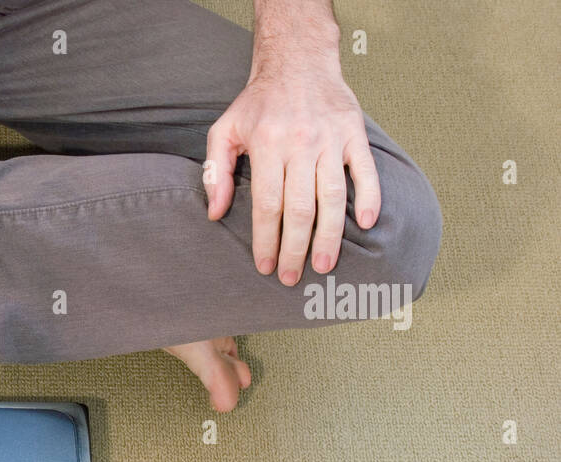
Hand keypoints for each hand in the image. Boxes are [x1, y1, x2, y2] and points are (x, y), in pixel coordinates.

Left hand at [204, 59, 380, 285]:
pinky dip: (370, 197)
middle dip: (295, 248)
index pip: (267, 204)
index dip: (266, 239)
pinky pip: (365, 170)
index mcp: (268, 145)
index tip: (265, 266)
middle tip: (292, 277)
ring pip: (333, 196)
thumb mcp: (225, 130)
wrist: (298, 61)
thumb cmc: (258, 103)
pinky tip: (366, 223)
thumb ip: (215, 172)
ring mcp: (331, 139)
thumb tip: (215, 213)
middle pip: (300, 208)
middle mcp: (301, 143)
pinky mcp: (354, 133)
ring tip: (323, 265)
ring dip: (330, 235)